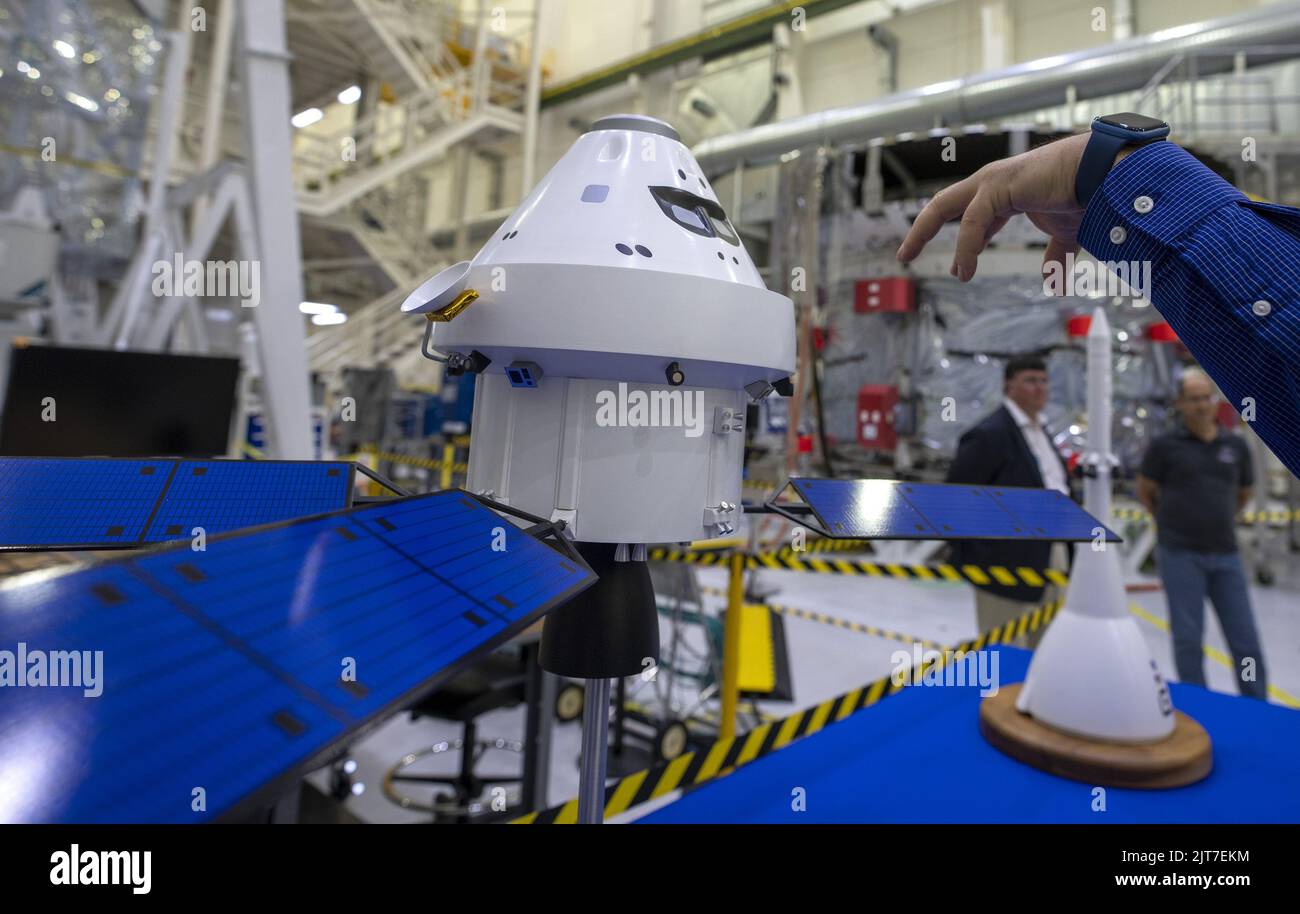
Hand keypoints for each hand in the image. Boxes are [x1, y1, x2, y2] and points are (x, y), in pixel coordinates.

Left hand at [896, 133, 1096, 280]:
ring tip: (921, 263)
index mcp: (1005, 192)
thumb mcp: (1064, 235)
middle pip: (943, 205)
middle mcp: (992, 182)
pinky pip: (971, 221)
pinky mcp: (998, 185)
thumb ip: (1053, 256)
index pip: (971, 217)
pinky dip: (965, 246)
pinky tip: (964, 269)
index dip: (963, 244)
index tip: (959, 270)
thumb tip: (1054, 281)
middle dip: (921, 229)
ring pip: (945, 209)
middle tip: (904, 255)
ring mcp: (992, 180)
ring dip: (925, 235)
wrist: (1106, 174)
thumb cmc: (1087, 196)